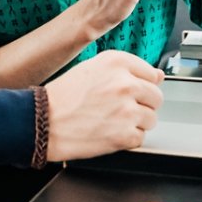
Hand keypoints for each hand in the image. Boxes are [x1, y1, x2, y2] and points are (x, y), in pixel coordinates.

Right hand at [44, 50, 163, 159]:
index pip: (152, 73)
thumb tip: (159, 76)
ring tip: (111, 121)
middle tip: (119, 109)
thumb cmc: (62, 96)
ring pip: (151, 119)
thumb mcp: (92, 69)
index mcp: (117, 62)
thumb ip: (127, 70)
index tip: (129, 92)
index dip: (140, 85)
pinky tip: (108, 132)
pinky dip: (126, 139)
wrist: (42, 121)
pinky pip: (140, 138)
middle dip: (142, 105)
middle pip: (156, 97)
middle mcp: (125, 83)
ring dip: (135, 123)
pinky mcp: (125, 135)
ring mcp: (127, 110)